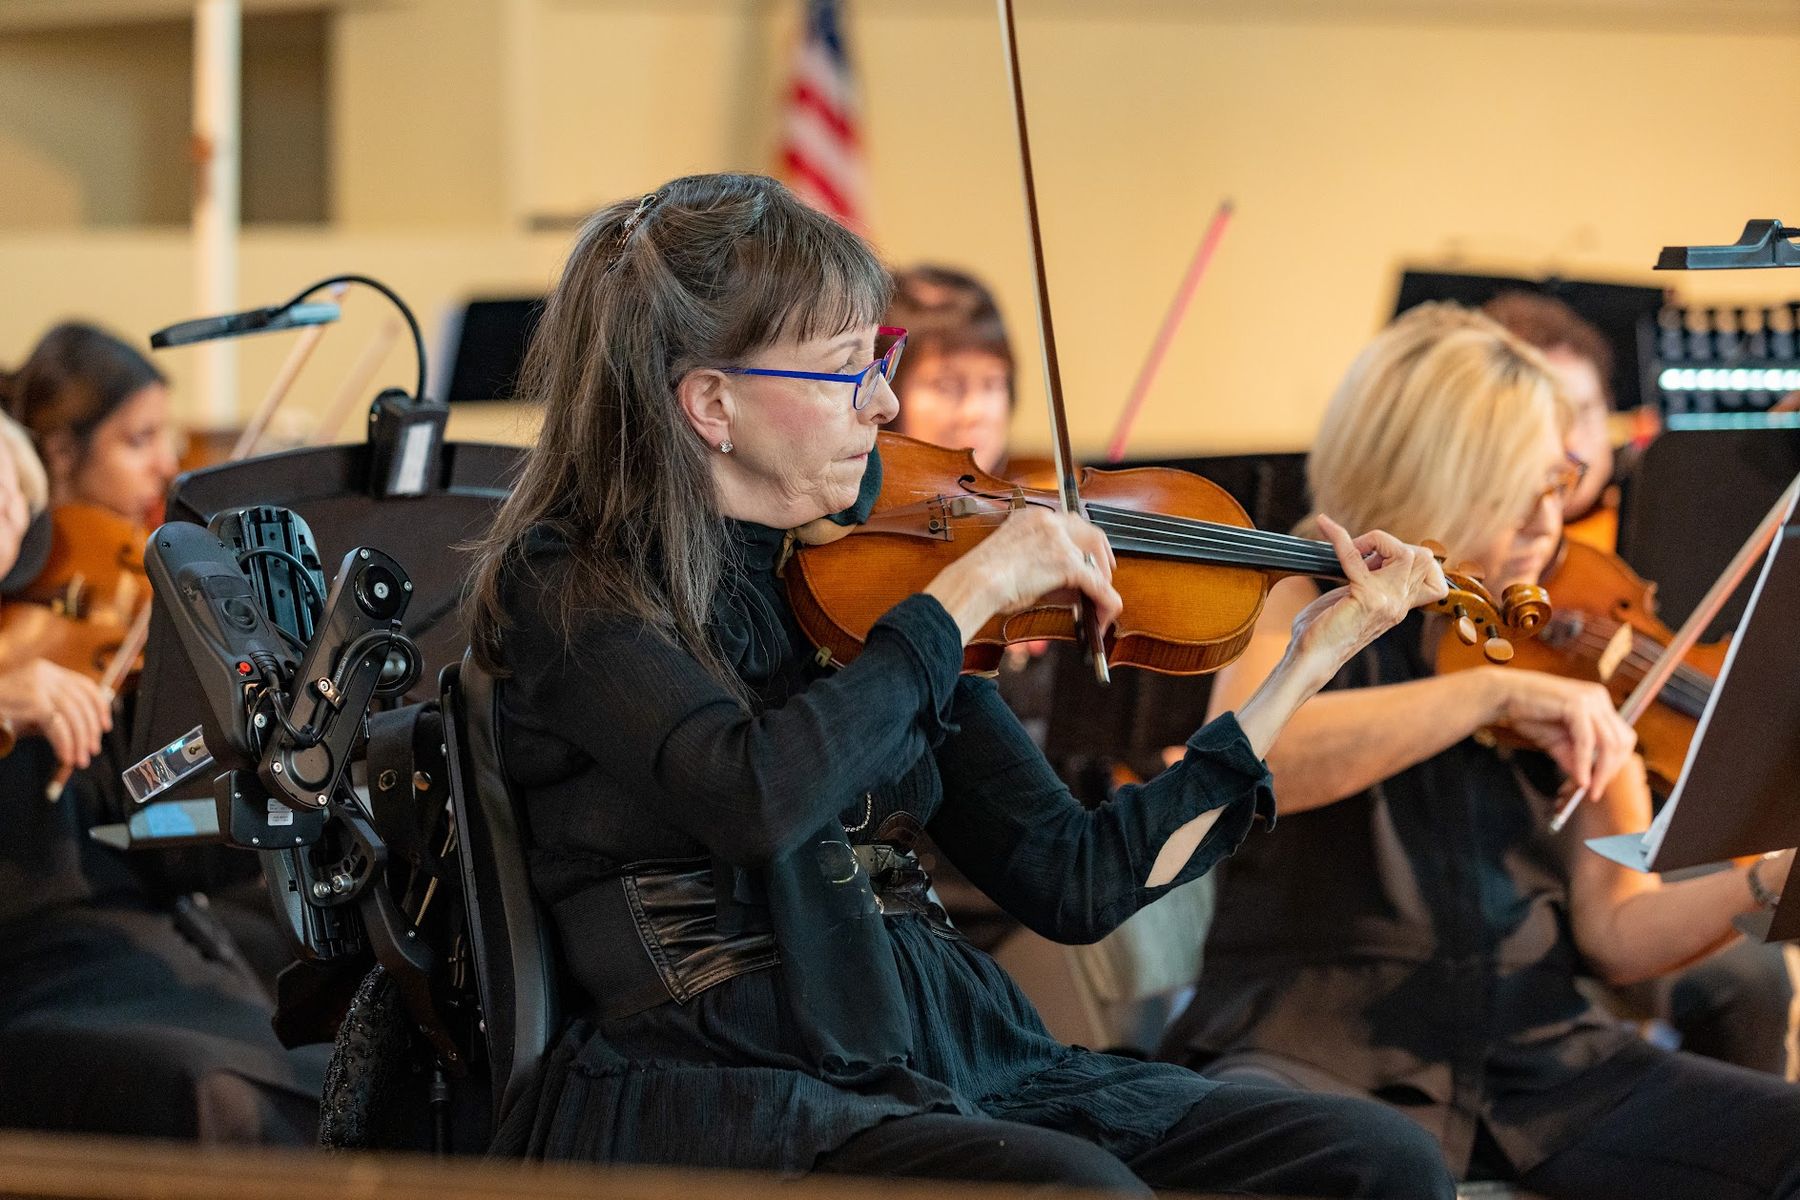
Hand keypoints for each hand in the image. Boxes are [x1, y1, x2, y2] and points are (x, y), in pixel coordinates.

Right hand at [0, 659, 111, 769]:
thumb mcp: (30, 706)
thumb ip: (55, 711)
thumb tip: (85, 732)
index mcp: (47, 671)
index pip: (85, 686)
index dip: (99, 707)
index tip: (105, 726)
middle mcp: (46, 674)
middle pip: (81, 703)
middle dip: (90, 730)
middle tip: (92, 750)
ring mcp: (39, 685)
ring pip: (72, 716)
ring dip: (79, 741)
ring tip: (79, 759)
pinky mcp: (34, 701)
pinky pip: (58, 726)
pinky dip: (66, 743)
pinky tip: (66, 756)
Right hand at [924, 506, 1121, 643]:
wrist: (974, 582)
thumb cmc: (981, 578)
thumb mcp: (1016, 563)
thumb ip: (1043, 568)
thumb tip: (1069, 589)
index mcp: (1032, 517)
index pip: (1069, 524)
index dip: (1083, 542)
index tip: (1086, 556)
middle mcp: (1048, 522)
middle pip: (1090, 532)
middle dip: (1102, 555)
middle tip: (1106, 574)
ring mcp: (1059, 540)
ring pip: (1095, 558)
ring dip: (1102, 581)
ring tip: (1101, 601)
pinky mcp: (1067, 562)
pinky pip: (1097, 583)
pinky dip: (1105, 601)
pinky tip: (1103, 614)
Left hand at [1285, 515, 1448, 672]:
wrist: (1312, 658)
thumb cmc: (1325, 631)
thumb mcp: (1357, 601)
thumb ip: (1371, 580)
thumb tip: (1370, 554)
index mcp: (1399, 605)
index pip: (1433, 577)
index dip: (1412, 558)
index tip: (1377, 558)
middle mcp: (1398, 604)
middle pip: (1424, 559)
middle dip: (1393, 543)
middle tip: (1361, 550)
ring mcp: (1386, 602)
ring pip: (1406, 554)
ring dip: (1376, 541)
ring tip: (1351, 546)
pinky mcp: (1365, 599)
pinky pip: (1356, 558)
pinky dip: (1339, 536)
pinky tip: (1326, 525)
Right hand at [1489, 668, 1635, 795]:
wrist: (1501, 696)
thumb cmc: (1527, 713)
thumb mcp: (1556, 741)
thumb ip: (1574, 758)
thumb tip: (1587, 781)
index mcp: (1598, 702)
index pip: (1621, 737)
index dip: (1615, 764)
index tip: (1599, 785)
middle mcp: (1599, 697)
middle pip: (1622, 741)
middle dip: (1611, 770)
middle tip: (1594, 791)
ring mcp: (1590, 699)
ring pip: (1609, 743)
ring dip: (1600, 771)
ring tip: (1586, 787)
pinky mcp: (1577, 704)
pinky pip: (1587, 741)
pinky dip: (1584, 763)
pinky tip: (1577, 778)